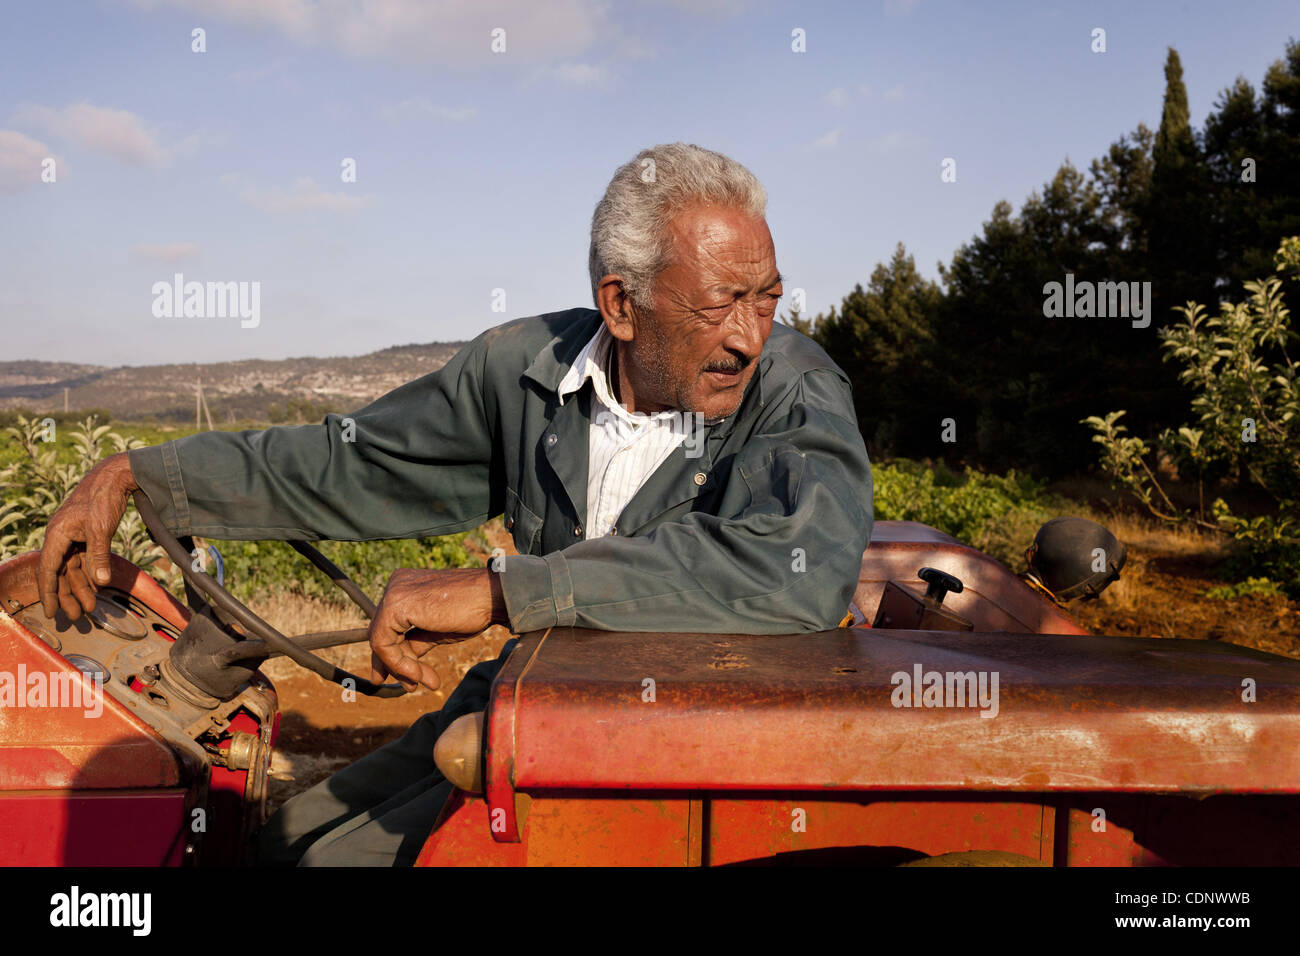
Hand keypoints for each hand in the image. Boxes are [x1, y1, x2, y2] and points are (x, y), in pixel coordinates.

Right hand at [38, 453, 138, 620]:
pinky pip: (83, 559)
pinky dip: (89, 573)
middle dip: (67, 595)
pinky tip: (96, 587)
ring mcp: (73, 536)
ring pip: (73, 568)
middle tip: (76, 616)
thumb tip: (101, 583)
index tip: (50, 611)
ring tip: (89, 607)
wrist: (113, 477)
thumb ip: (99, 557)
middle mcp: (60, 537)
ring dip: (80, 587)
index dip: (48, 592)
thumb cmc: (103, 499)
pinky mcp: (85, 534)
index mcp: (57, 535)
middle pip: (60, 573)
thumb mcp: (101, 530)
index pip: (48, 570)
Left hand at [368, 568, 505, 691]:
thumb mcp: (436, 630)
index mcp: (405, 586)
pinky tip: (417, 674)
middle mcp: (395, 585)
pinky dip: (398, 663)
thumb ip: (415, 642)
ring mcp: (393, 593)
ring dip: (401, 668)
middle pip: (383, 634)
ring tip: (421, 683)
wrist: (491, 597)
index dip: (393, 656)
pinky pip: (384, 643)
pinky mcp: (395, 606)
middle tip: (410, 687)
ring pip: (381, 641)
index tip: (404, 677)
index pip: (389, 626)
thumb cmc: (471, 610)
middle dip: (396, 665)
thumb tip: (401, 666)